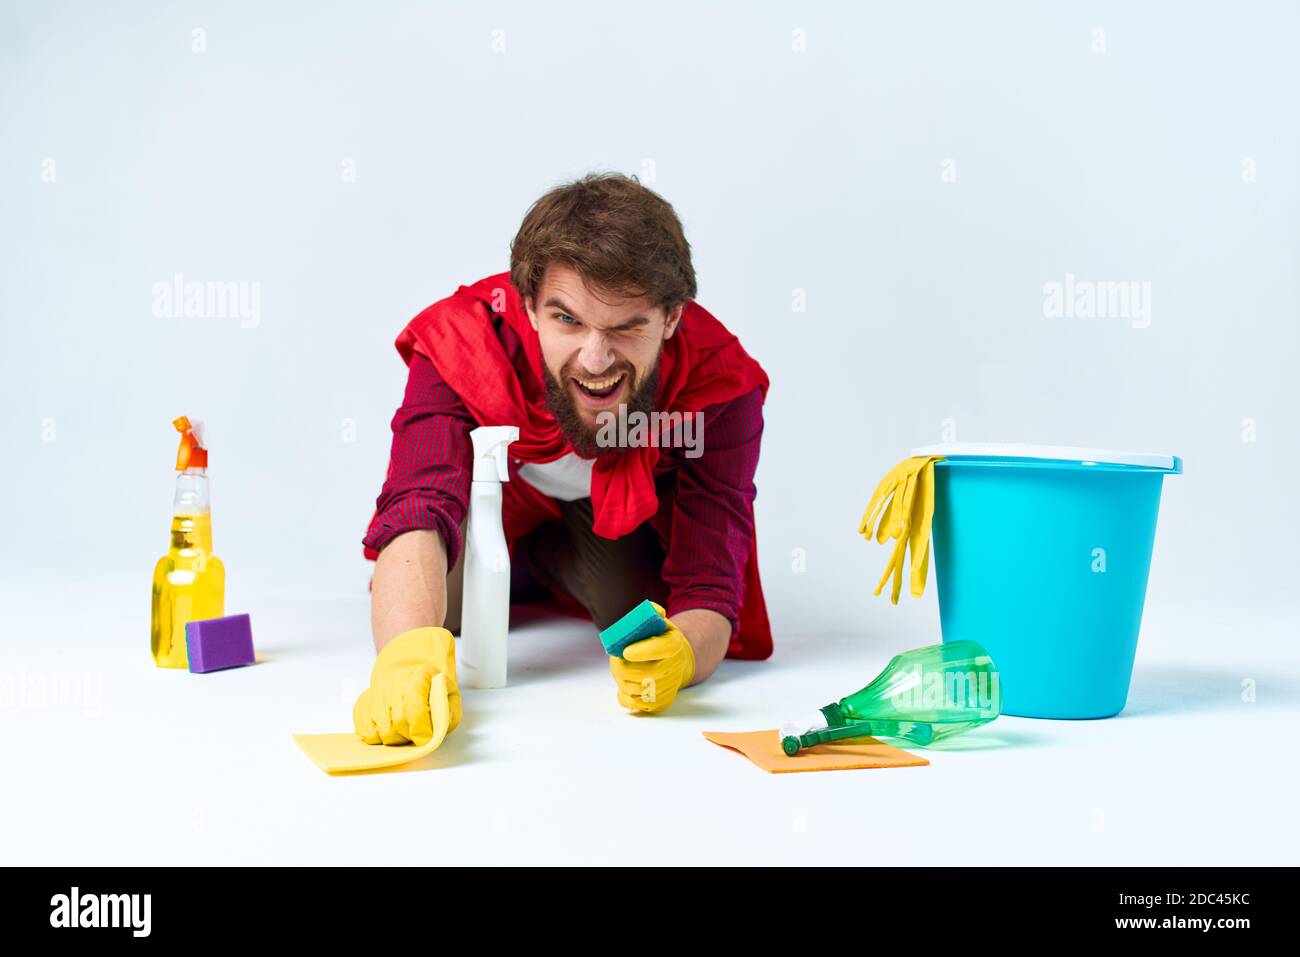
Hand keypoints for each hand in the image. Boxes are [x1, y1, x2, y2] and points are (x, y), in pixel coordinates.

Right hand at [353, 626, 461, 744]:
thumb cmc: (431, 688)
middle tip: (416, 733)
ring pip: (380, 731)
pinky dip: (377, 738)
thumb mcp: (450, 695)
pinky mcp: (361, 705)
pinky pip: (365, 732)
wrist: (408, 673)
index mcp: (419, 677)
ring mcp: (374, 694)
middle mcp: (392, 684)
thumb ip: (449, 713)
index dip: (420, 727)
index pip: (414, 705)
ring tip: (403, 730)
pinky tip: (389, 729)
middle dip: (409, 736)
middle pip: (397, 722)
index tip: (424, 738)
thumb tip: (434, 733)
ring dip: (394, 738)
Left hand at [609, 603, 694, 713]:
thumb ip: (652, 613)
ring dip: (622, 681)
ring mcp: (668, 687)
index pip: (661, 649)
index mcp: (673, 645)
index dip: (643, 651)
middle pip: (646, 673)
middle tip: (616, 661)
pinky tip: (623, 687)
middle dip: (624, 669)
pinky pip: (637, 705)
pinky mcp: (660, 702)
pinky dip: (625, 697)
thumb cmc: (660, 639)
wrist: (676, 660)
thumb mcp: (659, 623)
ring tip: (620, 670)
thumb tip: (652, 610)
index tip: (626, 651)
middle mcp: (674, 667)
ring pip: (638, 690)